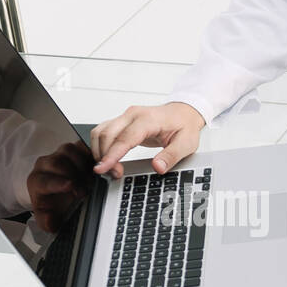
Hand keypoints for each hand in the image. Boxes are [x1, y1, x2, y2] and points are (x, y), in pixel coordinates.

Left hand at [26, 141, 94, 232]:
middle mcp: (46, 165)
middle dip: (74, 175)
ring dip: (83, 163)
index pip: (44, 180)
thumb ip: (46, 222)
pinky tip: (100, 163)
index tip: (70, 186)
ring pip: (70, 151)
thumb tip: (51, 222)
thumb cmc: (52, 202)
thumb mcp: (47, 216)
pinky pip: (82, 145)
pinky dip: (92, 153)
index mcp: (37, 180)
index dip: (57, 183)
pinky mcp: (74, 149)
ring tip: (94, 176)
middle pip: (58, 163)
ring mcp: (60, 154)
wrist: (58, 191)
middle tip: (87, 187)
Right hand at [90, 101, 205, 178]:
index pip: (124, 138)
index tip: (102, 169)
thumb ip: (171, 156)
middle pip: (107, 135)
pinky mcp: (121, 121)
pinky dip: (100, 146)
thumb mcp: (186, 144)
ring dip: (100, 152)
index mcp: (148, 119)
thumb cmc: (183, 126)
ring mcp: (125, 117)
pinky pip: (102, 131)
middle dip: (105, 157)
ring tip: (111, 169)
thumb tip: (157, 167)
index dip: (111, 155)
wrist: (183, 113)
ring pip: (100, 132)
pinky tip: (106, 158)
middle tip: (114, 174)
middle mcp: (133, 115)